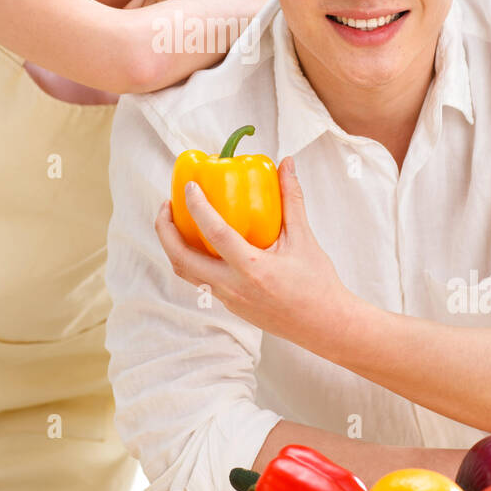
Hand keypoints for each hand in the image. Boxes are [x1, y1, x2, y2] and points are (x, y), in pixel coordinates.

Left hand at [154, 156, 346, 349]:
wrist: (325, 326)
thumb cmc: (317, 283)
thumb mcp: (304, 238)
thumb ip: (291, 199)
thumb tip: (286, 164)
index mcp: (252, 269)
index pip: (215, 233)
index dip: (197, 207)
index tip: (190, 186)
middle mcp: (233, 287)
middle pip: (181, 260)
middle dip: (165, 230)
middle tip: (167, 205)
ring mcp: (228, 300)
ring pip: (186, 273)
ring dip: (174, 246)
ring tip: (177, 221)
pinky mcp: (230, 306)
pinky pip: (201, 280)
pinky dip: (192, 258)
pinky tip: (201, 241)